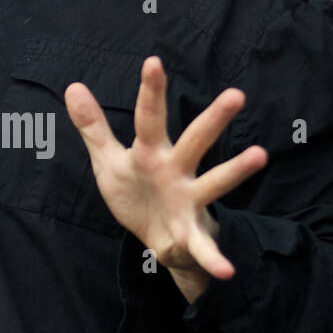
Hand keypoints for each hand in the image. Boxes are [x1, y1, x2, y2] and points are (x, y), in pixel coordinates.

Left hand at [64, 56, 267, 301]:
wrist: (156, 238)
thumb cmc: (137, 191)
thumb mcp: (109, 160)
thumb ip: (93, 126)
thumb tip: (73, 86)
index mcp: (152, 152)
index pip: (149, 118)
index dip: (150, 92)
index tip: (153, 62)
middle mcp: (177, 170)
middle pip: (196, 141)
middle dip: (213, 119)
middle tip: (236, 94)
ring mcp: (189, 200)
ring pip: (215, 183)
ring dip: (235, 171)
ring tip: (259, 156)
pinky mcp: (190, 234)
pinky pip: (204, 247)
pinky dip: (215, 259)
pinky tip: (226, 271)